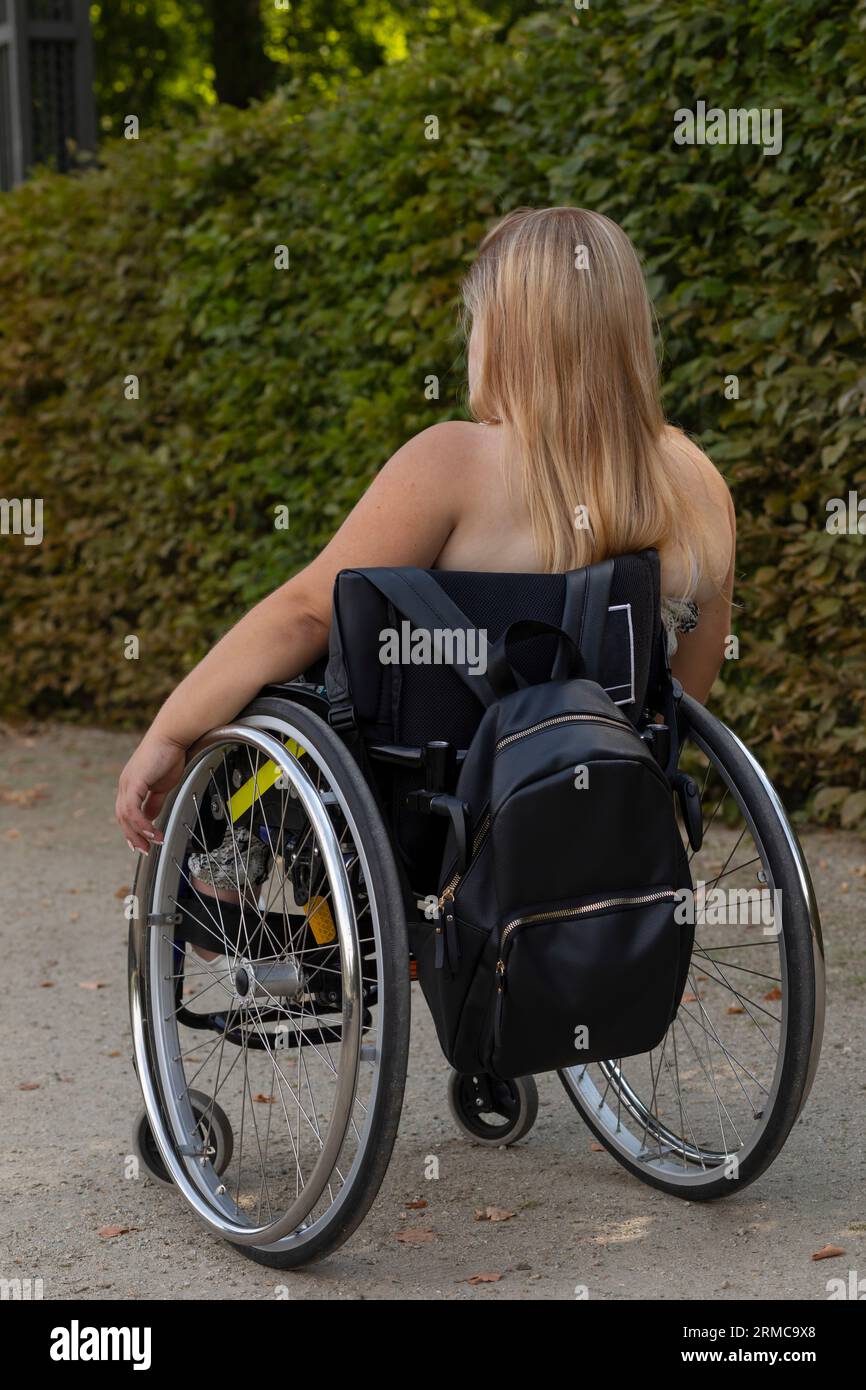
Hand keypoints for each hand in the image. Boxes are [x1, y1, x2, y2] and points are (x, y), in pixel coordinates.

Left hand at [116, 732, 186, 852]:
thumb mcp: (162, 785)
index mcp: (130, 785)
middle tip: (145, 850)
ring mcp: (127, 783)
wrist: (172, 736)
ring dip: (139, 833)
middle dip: (133, 836)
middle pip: (122, 818)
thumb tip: (152, 817)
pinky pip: (133, 809)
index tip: (141, 843)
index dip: (132, 830)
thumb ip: (155, 801)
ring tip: (153, 843)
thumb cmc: (169, 754)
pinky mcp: (134, 782)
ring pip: (125, 816)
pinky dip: (142, 823)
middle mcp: (125, 784)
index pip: (126, 813)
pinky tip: (152, 831)